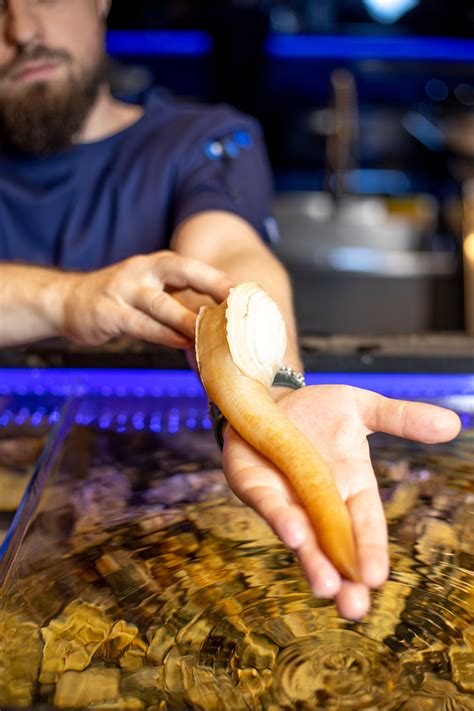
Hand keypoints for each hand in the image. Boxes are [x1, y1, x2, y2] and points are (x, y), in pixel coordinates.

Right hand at [61, 251, 232, 346]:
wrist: (66, 301)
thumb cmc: (118, 299)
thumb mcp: (149, 290)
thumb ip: (179, 300)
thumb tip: (219, 321)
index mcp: (156, 264)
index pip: (193, 266)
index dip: (218, 278)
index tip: (246, 293)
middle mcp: (142, 271)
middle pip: (180, 271)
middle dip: (209, 284)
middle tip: (235, 302)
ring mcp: (124, 290)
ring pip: (161, 303)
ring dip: (187, 318)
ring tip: (211, 331)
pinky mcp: (109, 313)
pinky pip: (140, 324)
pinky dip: (162, 334)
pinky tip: (181, 342)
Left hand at [222, 384, 460, 619]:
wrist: (268, 396)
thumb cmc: (317, 411)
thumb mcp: (361, 408)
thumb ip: (400, 418)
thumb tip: (452, 424)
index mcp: (351, 485)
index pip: (366, 524)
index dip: (371, 548)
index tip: (377, 577)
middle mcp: (320, 502)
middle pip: (335, 545)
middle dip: (344, 578)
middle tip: (353, 608)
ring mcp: (287, 498)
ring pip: (303, 537)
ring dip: (313, 563)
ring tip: (326, 588)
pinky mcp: (255, 487)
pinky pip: (268, 507)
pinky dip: (281, 520)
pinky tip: (294, 536)